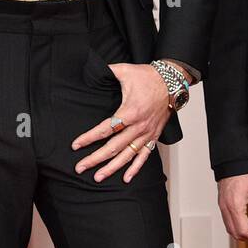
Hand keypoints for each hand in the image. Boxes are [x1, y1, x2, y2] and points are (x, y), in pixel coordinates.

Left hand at [71, 63, 171, 182]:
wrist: (171, 82)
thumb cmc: (148, 77)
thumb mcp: (125, 71)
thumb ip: (107, 71)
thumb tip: (93, 69)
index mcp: (130, 111)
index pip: (105, 129)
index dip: (89, 138)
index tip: (76, 145)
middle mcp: (138, 126)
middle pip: (113, 147)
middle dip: (95, 159)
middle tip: (81, 167)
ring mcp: (146, 133)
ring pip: (127, 155)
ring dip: (112, 168)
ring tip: (98, 177)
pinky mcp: (153, 136)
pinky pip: (144, 156)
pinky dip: (135, 168)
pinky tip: (126, 178)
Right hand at [218, 173, 247, 242]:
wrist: (234, 161)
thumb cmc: (246, 172)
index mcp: (235, 206)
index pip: (243, 231)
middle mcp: (226, 208)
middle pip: (235, 233)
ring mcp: (222, 206)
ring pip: (230, 229)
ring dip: (243, 233)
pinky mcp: (222, 203)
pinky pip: (228, 221)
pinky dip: (237, 226)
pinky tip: (247, 221)